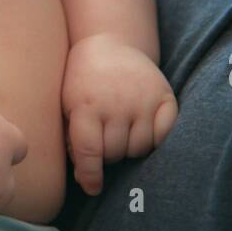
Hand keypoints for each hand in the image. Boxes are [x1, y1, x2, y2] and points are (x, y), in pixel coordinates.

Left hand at [62, 34, 177, 195]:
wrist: (109, 42)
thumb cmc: (82, 80)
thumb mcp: (67, 105)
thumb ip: (73, 140)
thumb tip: (85, 179)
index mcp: (87, 104)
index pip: (89, 151)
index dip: (90, 175)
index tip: (93, 188)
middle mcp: (117, 102)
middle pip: (114, 153)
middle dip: (107, 154)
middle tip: (104, 137)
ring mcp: (143, 99)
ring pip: (139, 149)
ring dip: (129, 148)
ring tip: (121, 130)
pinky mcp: (164, 96)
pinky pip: (164, 136)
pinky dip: (154, 140)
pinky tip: (142, 129)